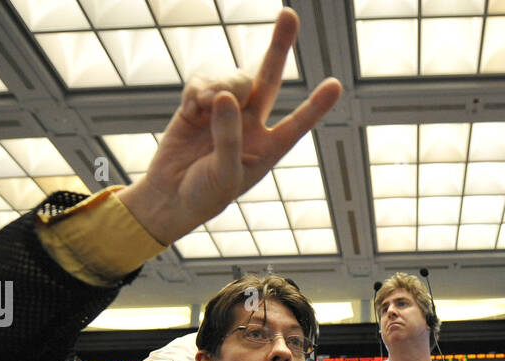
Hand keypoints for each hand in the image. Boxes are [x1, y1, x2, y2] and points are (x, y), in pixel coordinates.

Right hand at [118, 9, 341, 244]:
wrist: (168, 197)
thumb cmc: (204, 195)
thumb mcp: (224, 175)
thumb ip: (229, 137)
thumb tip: (225, 97)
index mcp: (267, 148)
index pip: (296, 124)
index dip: (315, 106)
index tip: (336, 85)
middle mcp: (250, 124)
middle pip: (269, 79)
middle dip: (279, 47)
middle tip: (289, 14)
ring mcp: (225, 111)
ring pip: (233, 80)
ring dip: (220, 86)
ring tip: (203, 109)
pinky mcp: (198, 103)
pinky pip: (203, 81)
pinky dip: (197, 90)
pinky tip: (191, 109)